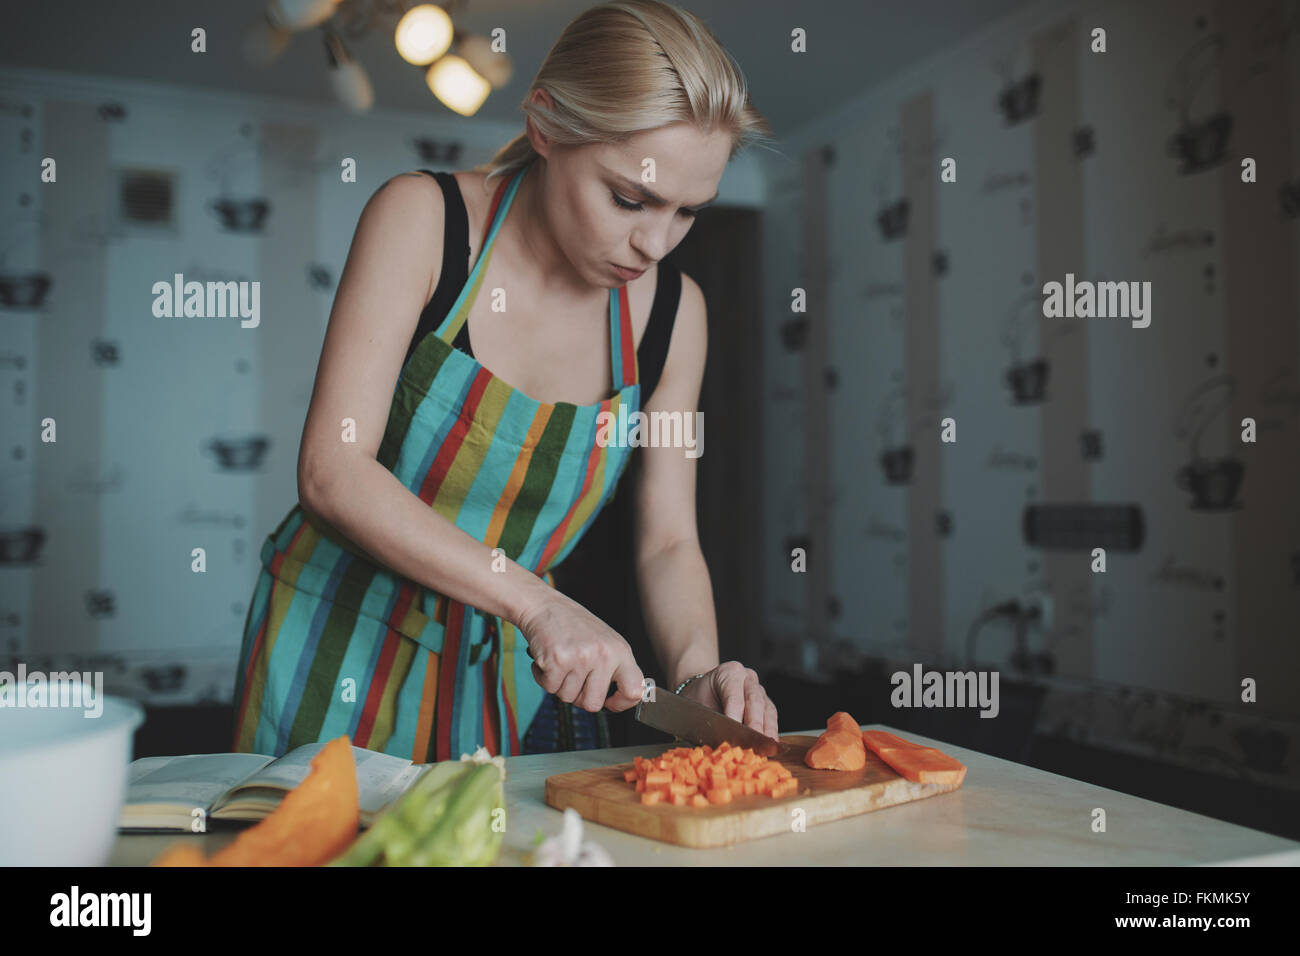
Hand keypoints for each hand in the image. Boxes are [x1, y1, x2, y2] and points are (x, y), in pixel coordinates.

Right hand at [516, 590, 644, 713]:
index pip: (634, 691)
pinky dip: (543, 678)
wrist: (544, 605)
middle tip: (573, 677)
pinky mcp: (557, 660)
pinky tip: (547, 660)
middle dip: (579, 696)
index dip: (621, 704)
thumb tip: (620, 699)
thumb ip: (614, 669)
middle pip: (593, 704)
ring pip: (568, 697)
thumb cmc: (572, 625)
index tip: (609, 702)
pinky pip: (550, 688)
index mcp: (620, 650)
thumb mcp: (604, 642)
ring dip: (559, 684)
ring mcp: (581, 658)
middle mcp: (603, 654)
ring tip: (560, 661)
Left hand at [678, 662, 778, 737]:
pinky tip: (768, 747)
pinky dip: (770, 733)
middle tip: (753, 746)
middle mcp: (747, 678)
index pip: (734, 698)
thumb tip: (718, 742)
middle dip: (755, 727)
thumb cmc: (698, 698)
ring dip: (766, 732)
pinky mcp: (766, 703)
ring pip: (767, 710)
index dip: (735, 718)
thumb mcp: (696, 706)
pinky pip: (771, 717)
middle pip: (755, 702)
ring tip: (765, 750)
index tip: (735, 736)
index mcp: (728, 673)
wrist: (703, 690)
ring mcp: (759, 689)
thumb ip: (707, 720)